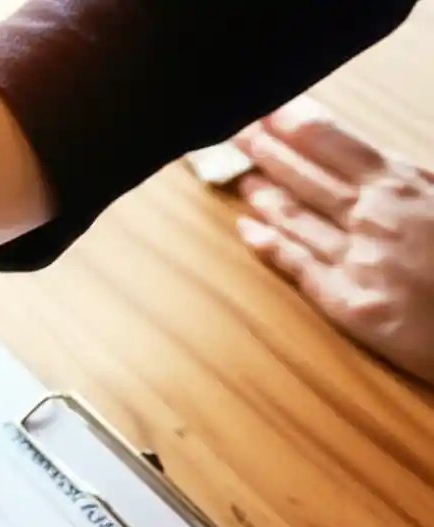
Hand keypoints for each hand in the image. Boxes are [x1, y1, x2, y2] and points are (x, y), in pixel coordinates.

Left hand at [234, 96, 433, 383]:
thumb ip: (409, 179)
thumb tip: (374, 160)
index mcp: (402, 182)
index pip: (330, 139)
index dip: (290, 122)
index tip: (265, 108)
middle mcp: (372, 215)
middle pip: (303, 175)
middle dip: (264, 151)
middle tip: (235, 133)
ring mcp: (356, 258)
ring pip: (294, 217)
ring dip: (263, 195)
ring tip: (242, 177)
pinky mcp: (348, 301)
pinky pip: (297, 265)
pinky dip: (267, 244)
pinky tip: (246, 228)